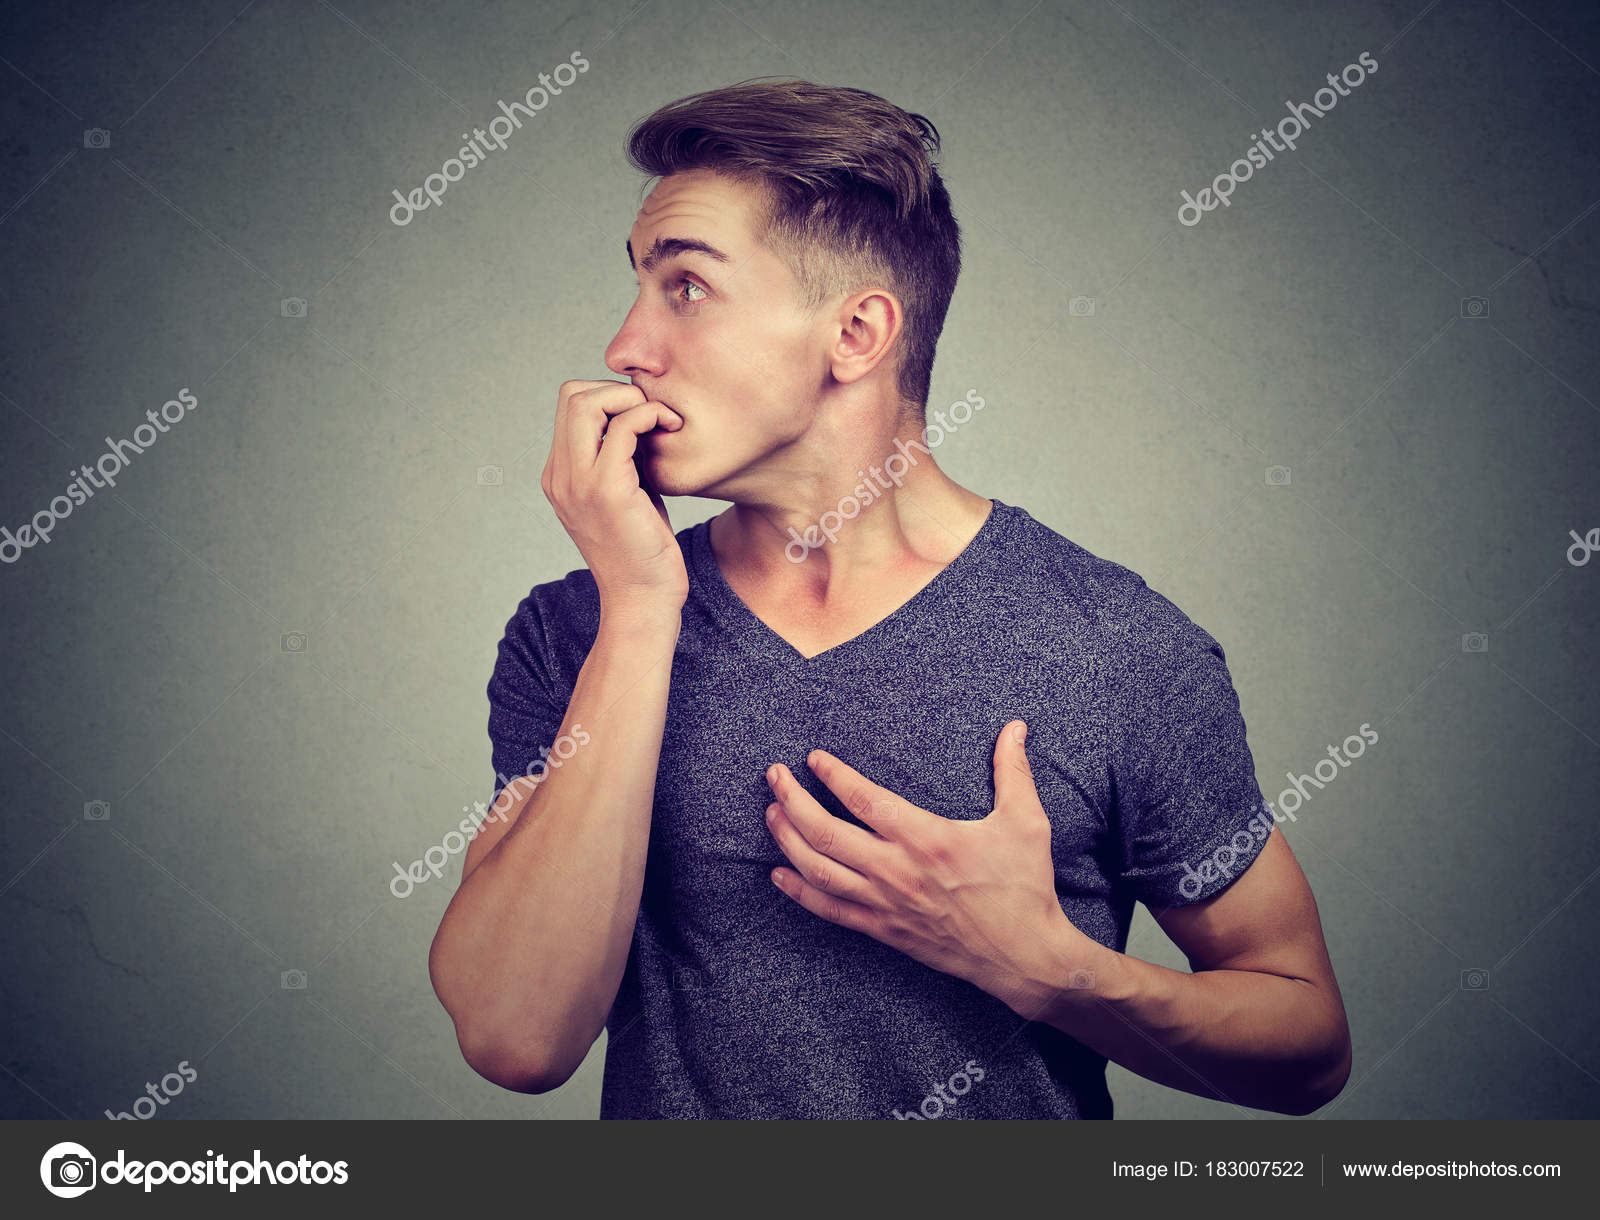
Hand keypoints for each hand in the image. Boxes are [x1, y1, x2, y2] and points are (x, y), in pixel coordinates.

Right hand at [541, 379, 687, 611]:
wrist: (642, 599)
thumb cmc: (642, 549)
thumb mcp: (624, 495)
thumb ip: (620, 458)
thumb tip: (636, 418)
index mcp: (559, 476)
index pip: (568, 406)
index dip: (605, 398)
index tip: (640, 417)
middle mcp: (560, 477)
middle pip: (571, 394)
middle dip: (615, 390)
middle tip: (651, 413)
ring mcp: (579, 483)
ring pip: (587, 402)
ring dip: (631, 399)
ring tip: (662, 419)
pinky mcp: (607, 491)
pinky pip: (623, 426)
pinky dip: (649, 415)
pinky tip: (670, 427)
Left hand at [763, 720, 1101, 1016]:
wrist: (1024, 956)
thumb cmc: (1025, 886)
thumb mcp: (1026, 821)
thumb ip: (1014, 770)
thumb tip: (1016, 726)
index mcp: (926, 838)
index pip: (863, 799)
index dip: (833, 776)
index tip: (813, 758)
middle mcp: (897, 870)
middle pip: (826, 831)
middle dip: (792, 800)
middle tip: (773, 776)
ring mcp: (886, 903)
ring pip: (819, 870)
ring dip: (788, 840)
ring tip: (771, 814)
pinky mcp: (884, 931)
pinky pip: (830, 911)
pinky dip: (799, 892)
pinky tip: (779, 874)